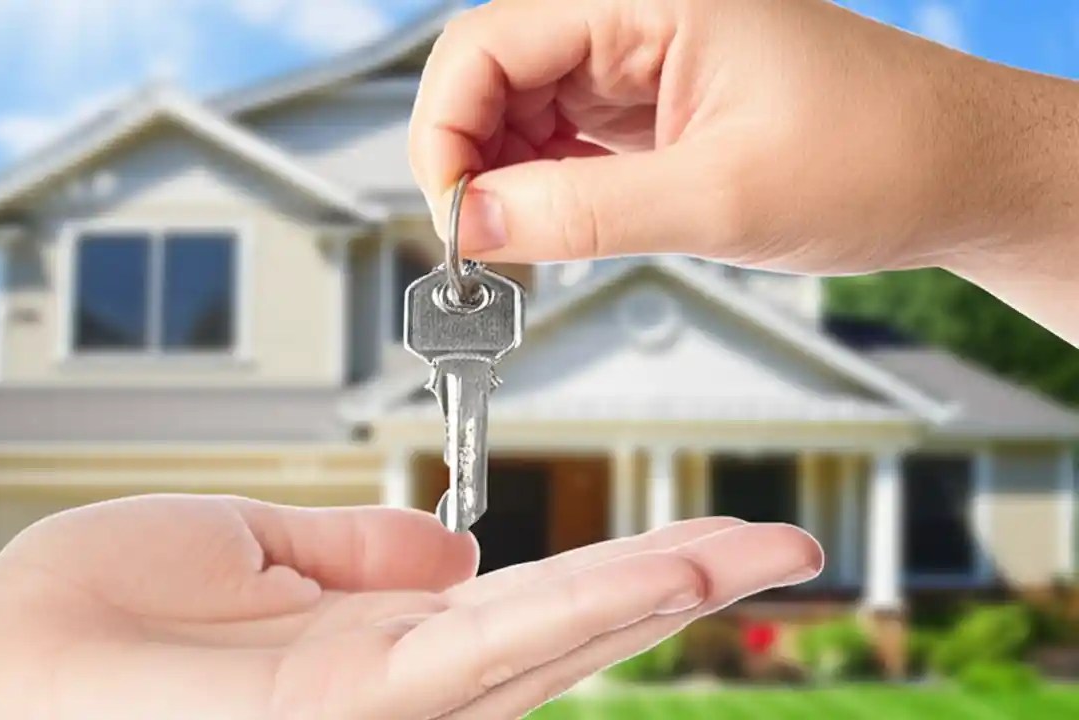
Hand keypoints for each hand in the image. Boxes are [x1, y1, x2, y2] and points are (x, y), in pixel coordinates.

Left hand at [0, 496, 820, 718]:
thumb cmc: (95, 616)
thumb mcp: (244, 545)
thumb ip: (356, 542)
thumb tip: (455, 540)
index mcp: (376, 644)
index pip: (528, 607)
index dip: (624, 573)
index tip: (705, 539)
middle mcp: (396, 690)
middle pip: (565, 634)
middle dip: (679, 587)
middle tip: (782, 542)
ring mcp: (379, 708)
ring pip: (547, 649)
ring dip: (653, 596)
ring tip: (750, 551)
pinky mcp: (344, 707)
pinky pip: (480, 659)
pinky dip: (576, 614)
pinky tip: (651, 576)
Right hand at [409, 0, 1078, 340]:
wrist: (957, 175)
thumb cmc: (880, 155)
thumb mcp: (718, 198)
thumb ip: (580, 213)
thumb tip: (475, 224)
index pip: (489, 42)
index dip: (447, 130)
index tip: (453, 213)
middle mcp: (635, 15)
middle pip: (491, 72)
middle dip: (466, 159)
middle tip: (474, 241)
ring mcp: (640, 59)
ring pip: (519, 109)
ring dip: (501, 179)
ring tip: (515, 246)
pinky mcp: (649, 104)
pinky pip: (560, 138)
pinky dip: (541, 188)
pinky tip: (550, 229)